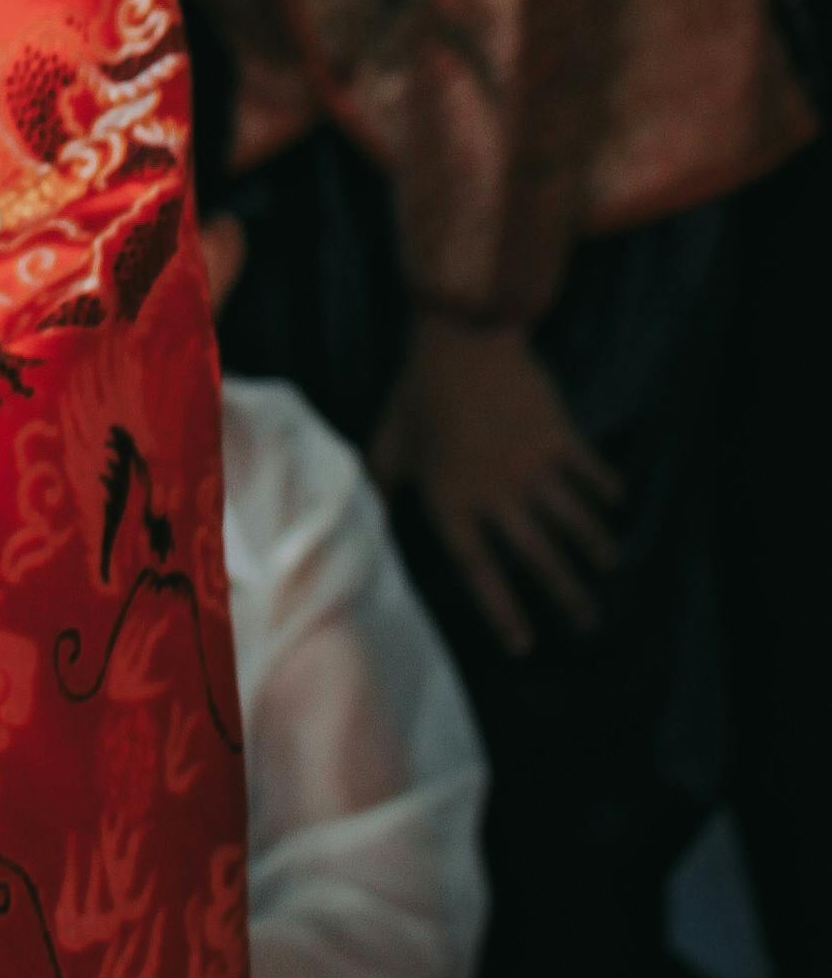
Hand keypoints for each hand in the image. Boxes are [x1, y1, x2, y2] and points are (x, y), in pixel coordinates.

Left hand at [374, 311, 622, 653]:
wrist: (458, 333)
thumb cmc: (417, 392)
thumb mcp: (389, 444)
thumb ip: (380, 490)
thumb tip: (361, 526)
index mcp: (450, 500)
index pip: (479, 570)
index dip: (502, 611)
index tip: (525, 645)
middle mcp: (495, 493)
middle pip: (539, 558)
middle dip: (567, 596)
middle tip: (590, 625)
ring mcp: (532, 465)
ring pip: (574, 522)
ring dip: (595, 550)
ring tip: (608, 570)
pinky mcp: (559, 436)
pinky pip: (590, 473)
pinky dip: (605, 491)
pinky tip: (615, 504)